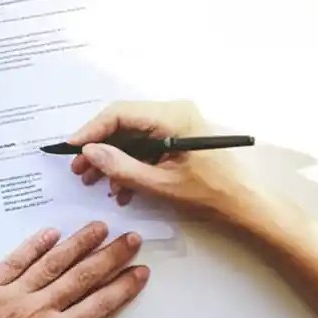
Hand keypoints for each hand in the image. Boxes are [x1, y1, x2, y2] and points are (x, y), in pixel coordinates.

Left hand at [0, 222, 147, 317]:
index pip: (98, 305)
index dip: (122, 287)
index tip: (140, 271)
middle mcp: (37, 312)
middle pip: (82, 278)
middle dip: (110, 257)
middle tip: (130, 239)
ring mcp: (11, 296)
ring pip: (53, 263)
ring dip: (79, 244)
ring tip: (99, 228)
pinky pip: (14, 261)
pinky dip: (34, 245)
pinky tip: (51, 233)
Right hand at [68, 101, 257, 226]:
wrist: (247, 206)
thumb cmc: (210, 194)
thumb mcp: (160, 185)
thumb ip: (121, 167)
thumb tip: (89, 151)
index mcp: (173, 116)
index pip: (120, 113)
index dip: (91, 130)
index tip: (71, 148)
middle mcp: (174, 112)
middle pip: (124, 122)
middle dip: (99, 147)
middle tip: (79, 169)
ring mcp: (177, 123)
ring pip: (132, 135)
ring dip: (113, 159)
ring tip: (96, 182)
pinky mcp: (178, 136)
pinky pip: (145, 144)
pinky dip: (130, 163)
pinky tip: (121, 187)